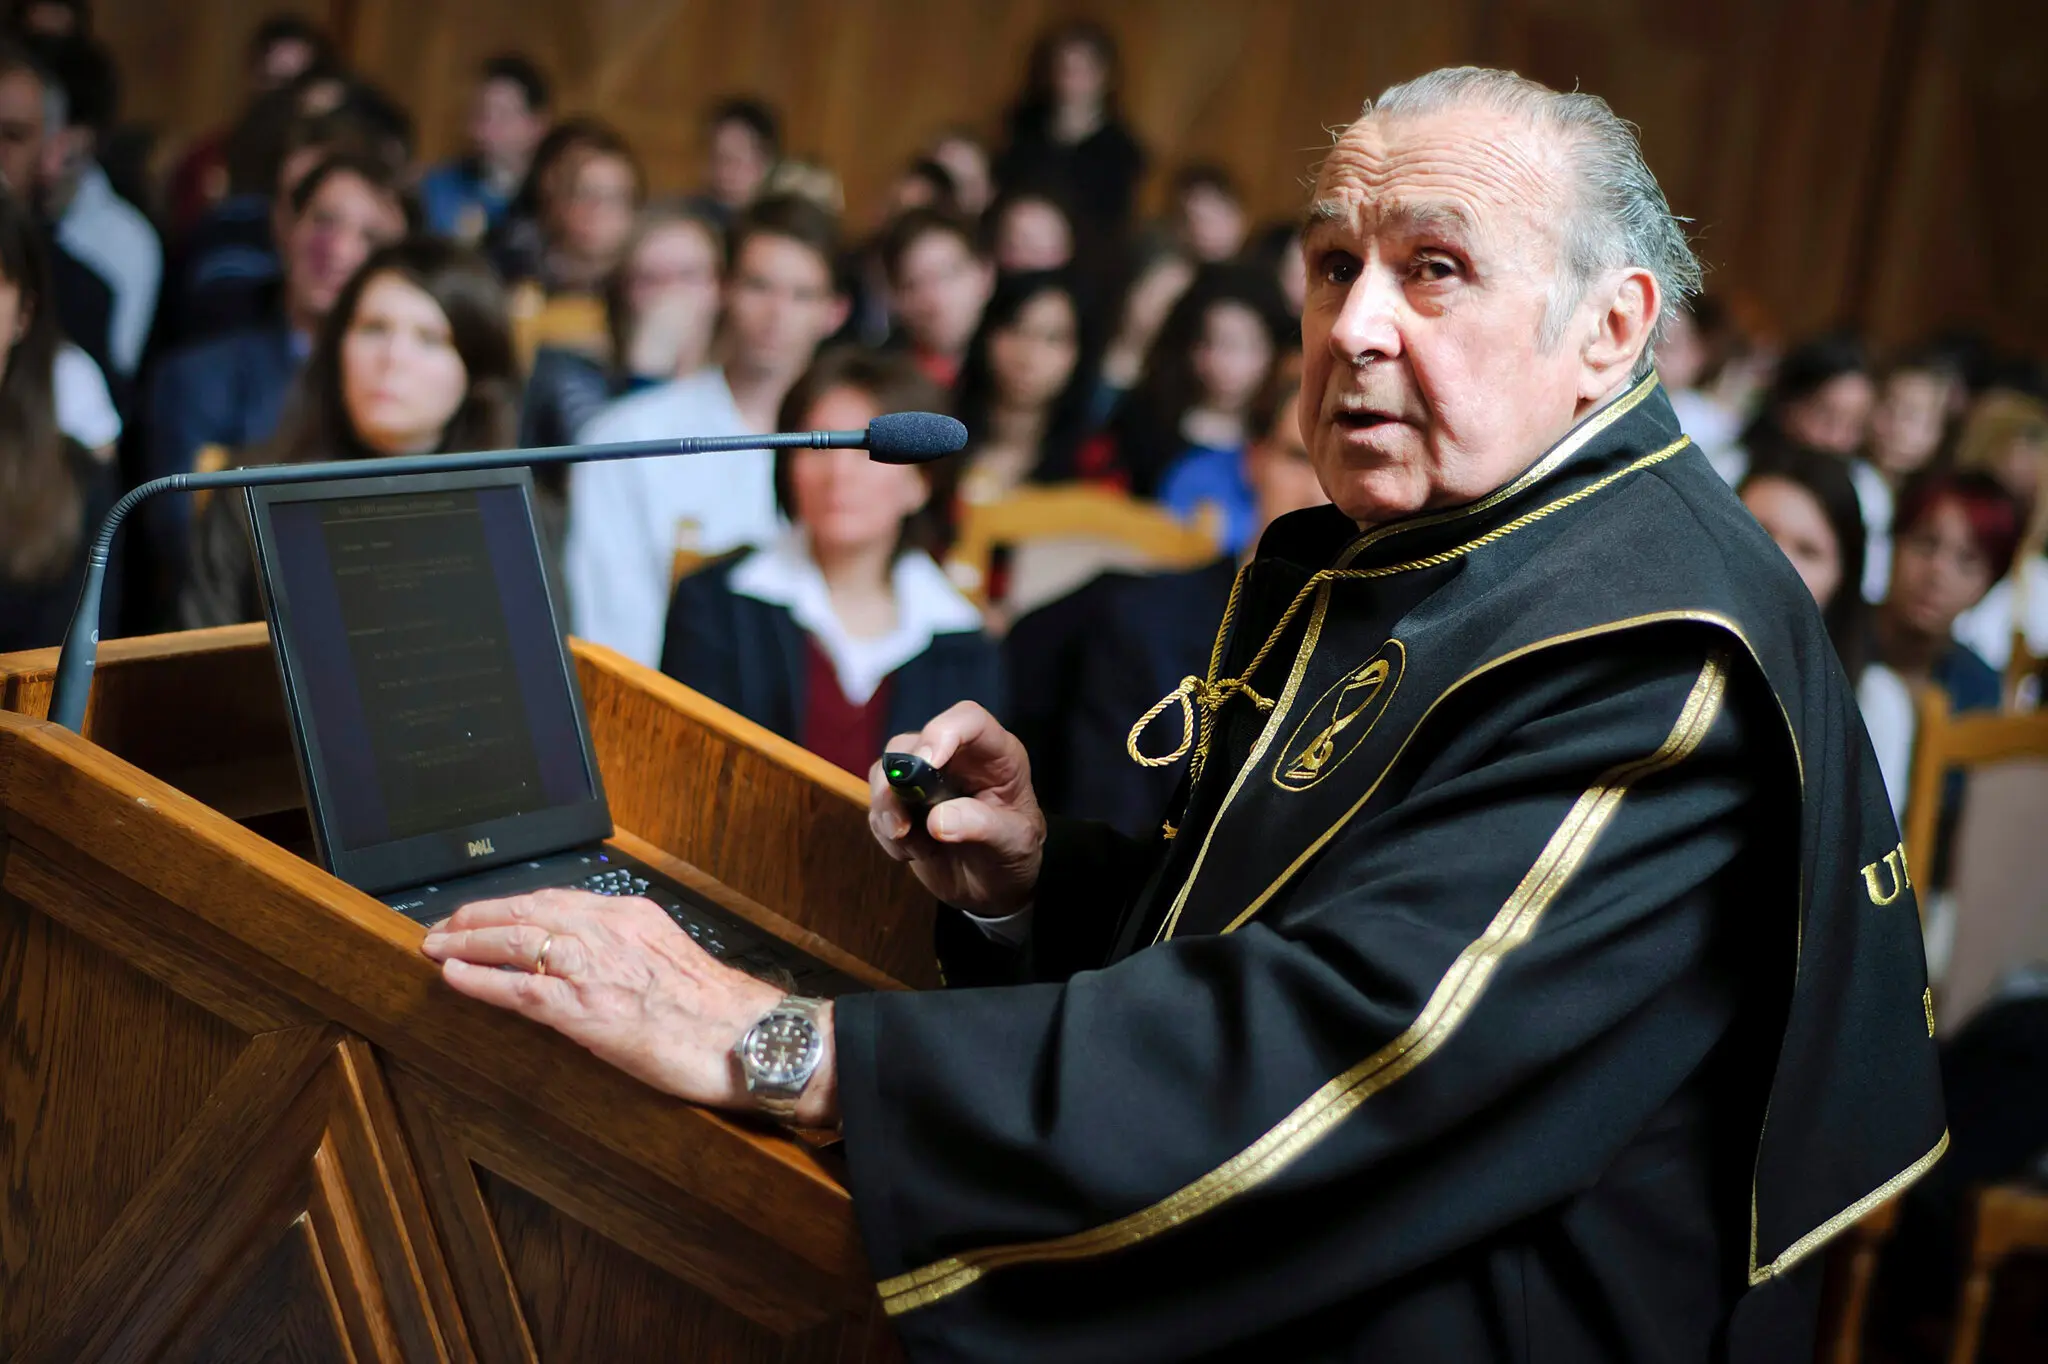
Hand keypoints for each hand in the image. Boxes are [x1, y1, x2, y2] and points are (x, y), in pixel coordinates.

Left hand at [419, 890, 838, 1126]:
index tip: (482, 913)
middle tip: (441, 928)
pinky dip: (481, 979)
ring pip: (517, 939)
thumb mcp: (671, 960)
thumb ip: (629, 952)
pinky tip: (455, 977)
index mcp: (632, 917)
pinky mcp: (588, 1009)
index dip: (510, 905)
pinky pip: (521, 987)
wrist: (748, 1038)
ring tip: (435, 947)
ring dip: (468, 942)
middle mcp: (610, 931)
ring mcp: (597, 968)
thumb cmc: (718, 1011)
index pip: (555, 898)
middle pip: (527, 909)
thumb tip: (593, 964)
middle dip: (477, 917)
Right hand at [868, 701, 1045, 916]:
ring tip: (914, 847)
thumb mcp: (1013, 843)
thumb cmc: (1014, 856)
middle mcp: (956, 759)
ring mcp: (925, 780)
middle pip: (912, 744)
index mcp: (995, 755)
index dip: (944, 731)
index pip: (969, 720)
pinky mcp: (903, 804)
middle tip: (903, 822)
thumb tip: (936, 821)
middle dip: (899, 780)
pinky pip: (878, 806)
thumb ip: (982, 826)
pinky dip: (886, 831)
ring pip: (885, 771)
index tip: (928, 762)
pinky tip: (911, 853)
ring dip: (888, 810)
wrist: (994, 889)